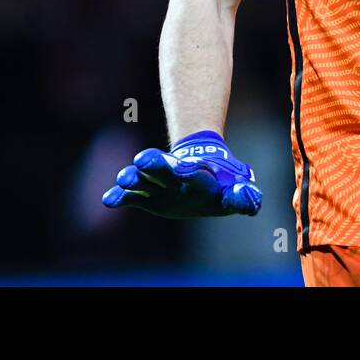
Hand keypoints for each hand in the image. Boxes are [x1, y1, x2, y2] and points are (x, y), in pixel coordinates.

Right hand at [102, 130, 262, 217]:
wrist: (201, 170)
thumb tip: (250, 199)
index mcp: (200, 176)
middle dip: (156, 165)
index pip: (194, 172)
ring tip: (124, 178)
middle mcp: (176, 176)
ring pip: (145, 178)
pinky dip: (120, 196)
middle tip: (144, 159)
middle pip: (165, 169)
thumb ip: (243, 198)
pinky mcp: (146, 195)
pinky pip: (131, 196)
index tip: (183, 167)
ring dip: (134, 178)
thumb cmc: (221, 185)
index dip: (189, 170)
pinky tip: (109, 198)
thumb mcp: (235, 191)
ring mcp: (159, 184)